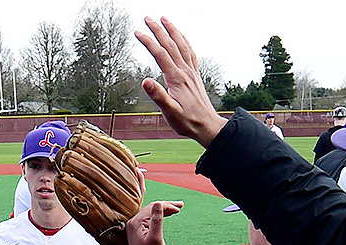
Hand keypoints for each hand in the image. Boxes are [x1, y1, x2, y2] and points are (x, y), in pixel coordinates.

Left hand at [124, 199, 181, 244]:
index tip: (179, 208)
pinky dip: (159, 216)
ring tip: (177, 209)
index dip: (166, 206)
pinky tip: (167, 215)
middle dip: (166, 206)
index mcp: (135, 223)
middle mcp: (133, 223)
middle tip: (180, 205)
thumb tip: (158, 203)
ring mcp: (135, 227)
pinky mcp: (139, 231)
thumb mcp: (156, 238)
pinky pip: (149, 219)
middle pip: (151, 208)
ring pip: (151, 213)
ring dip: (164, 210)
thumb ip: (157, 220)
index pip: (152, 207)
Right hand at [135, 18, 227, 146]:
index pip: (160, 54)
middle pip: (170, 45)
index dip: (148, 42)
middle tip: (148, 18)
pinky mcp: (195, 75)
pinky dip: (184, 41)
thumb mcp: (170, 112)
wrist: (207, 126)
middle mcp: (185, 71)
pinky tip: (180, 38)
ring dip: (173, 31)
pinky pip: (190, 52)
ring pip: (182, 45)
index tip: (138, 32)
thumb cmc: (188, 121)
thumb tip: (145, 81)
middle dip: (158, 30)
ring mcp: (191, 72)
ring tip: (164, 20)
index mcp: (176, 79)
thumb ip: (158, 96)